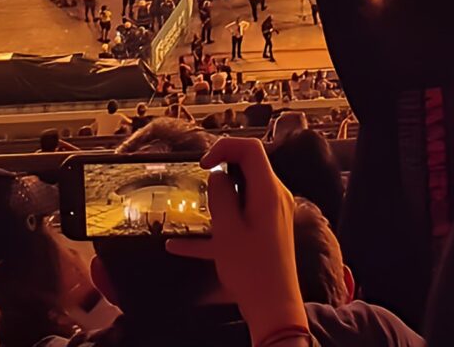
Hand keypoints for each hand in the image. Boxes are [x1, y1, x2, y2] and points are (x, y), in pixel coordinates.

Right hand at [167, 137, 305, 339]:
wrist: (273, 305)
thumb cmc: (252, 269)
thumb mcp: (228, 231)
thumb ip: (221, 197)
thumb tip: (218, 175)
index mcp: (268, 191)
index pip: (251, 149)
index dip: (224, 147)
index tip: (202, 163)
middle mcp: (274, 198)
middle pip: (247, 170)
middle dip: (219, 176)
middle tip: (196, 189)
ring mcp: (271, 215)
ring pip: (240, 197)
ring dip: (215, 203)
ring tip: (192, 213)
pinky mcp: (264, 233)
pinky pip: (236, 223)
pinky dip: (213, 230)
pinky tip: (178, 246)